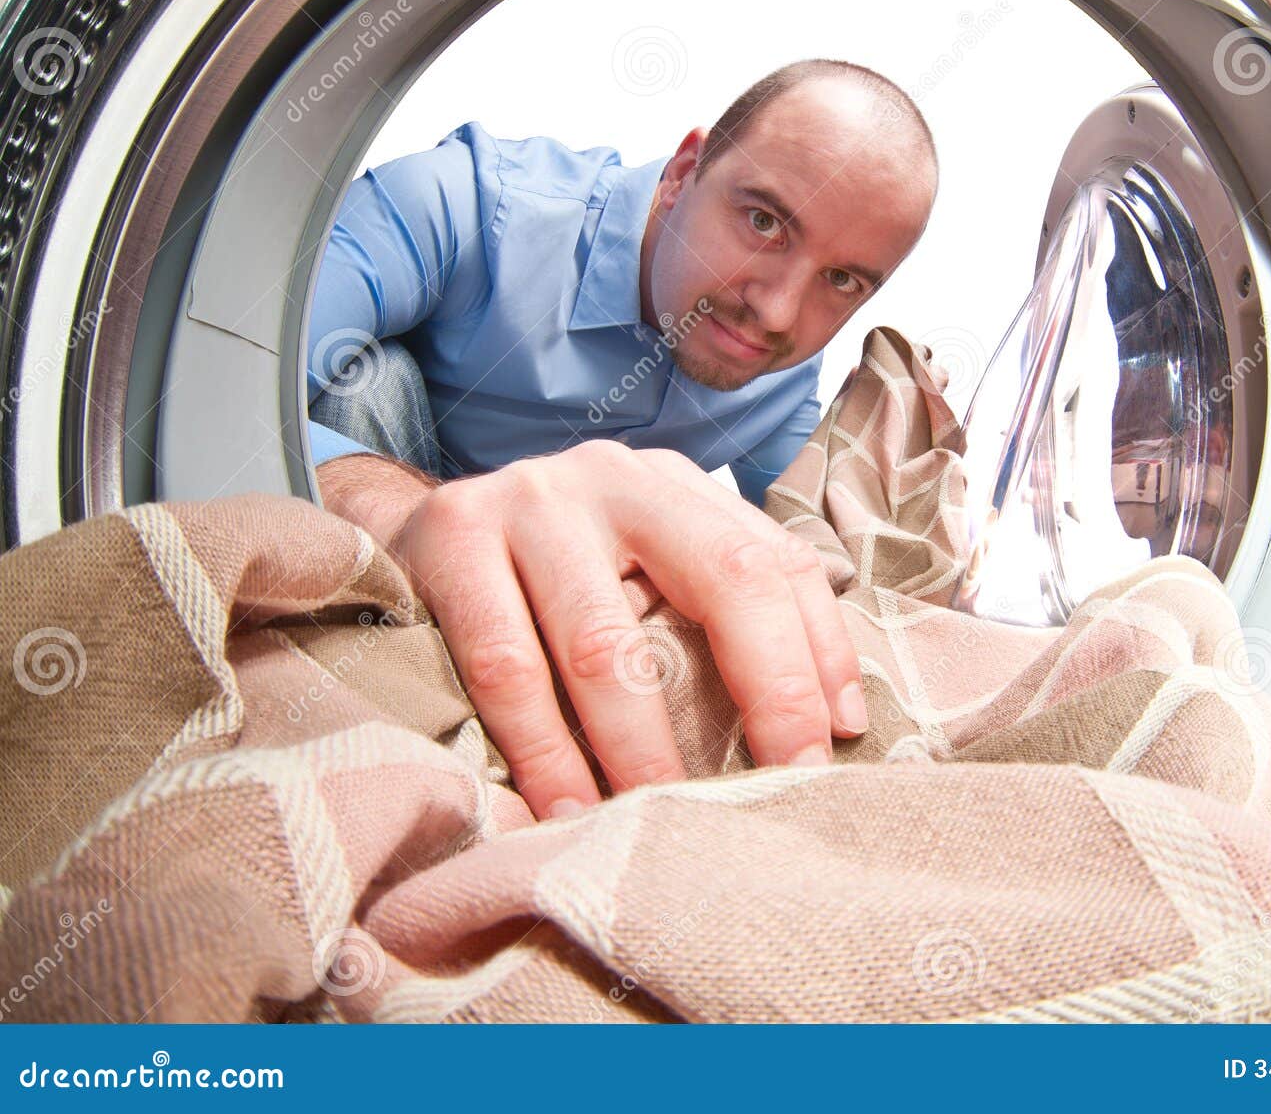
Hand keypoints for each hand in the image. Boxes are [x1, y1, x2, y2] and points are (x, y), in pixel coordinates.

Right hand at [386, 440, 866, 818]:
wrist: (406, 537)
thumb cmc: (549, 578)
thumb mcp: (641, 571)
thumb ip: (721, 616)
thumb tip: (835, 718)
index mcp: (676, 487)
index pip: (777, 559)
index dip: (821, 652)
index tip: (835, 742)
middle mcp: (616, 479)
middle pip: (725, 576)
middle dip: (768, 689)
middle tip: (778, 783)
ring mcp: (531, 500)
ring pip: (608, 642)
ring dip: (642, 748)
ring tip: (665, 819)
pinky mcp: (454, 539)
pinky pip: (508, 665)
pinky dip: (542, 751)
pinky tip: (563, 814)